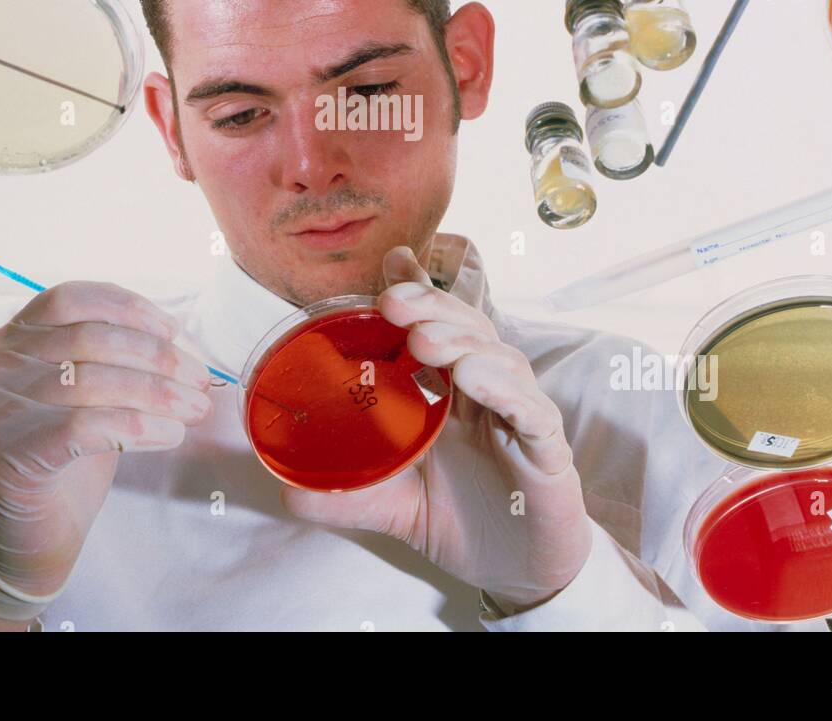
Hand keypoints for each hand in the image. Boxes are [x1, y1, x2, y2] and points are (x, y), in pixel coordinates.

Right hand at [0, 282, 212, 623]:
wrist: (24, 541)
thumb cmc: (64, 460)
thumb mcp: (88, 394)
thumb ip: (117, 360)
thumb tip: (187, 346)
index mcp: (11, 338)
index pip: (71, 298)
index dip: (130, 310)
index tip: (177, 333)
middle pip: (89, 338)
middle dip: (157, 356)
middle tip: (200, 380)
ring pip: (90, 380)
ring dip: (157, 392)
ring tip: (194, 409)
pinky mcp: (4, 451)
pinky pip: (84, 426)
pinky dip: (137, 426)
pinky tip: (168, 434)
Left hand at [280, 247, 590, 612]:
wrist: (513, 573)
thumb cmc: (457, 521)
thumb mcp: (389, 504)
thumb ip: (343, 494)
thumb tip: (284, 488)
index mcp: (449, 392)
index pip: (436, 326)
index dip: (418, 288)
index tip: (392, 259)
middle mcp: (485, 392)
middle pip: (466, 330)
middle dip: (432, 308)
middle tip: (394, 303)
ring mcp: (518, 415)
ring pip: (500, 359)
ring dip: (463, 343)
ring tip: (425, 342)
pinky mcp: (547, 448)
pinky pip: (531, 409)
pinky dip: (505, 388)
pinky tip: (475, 377)